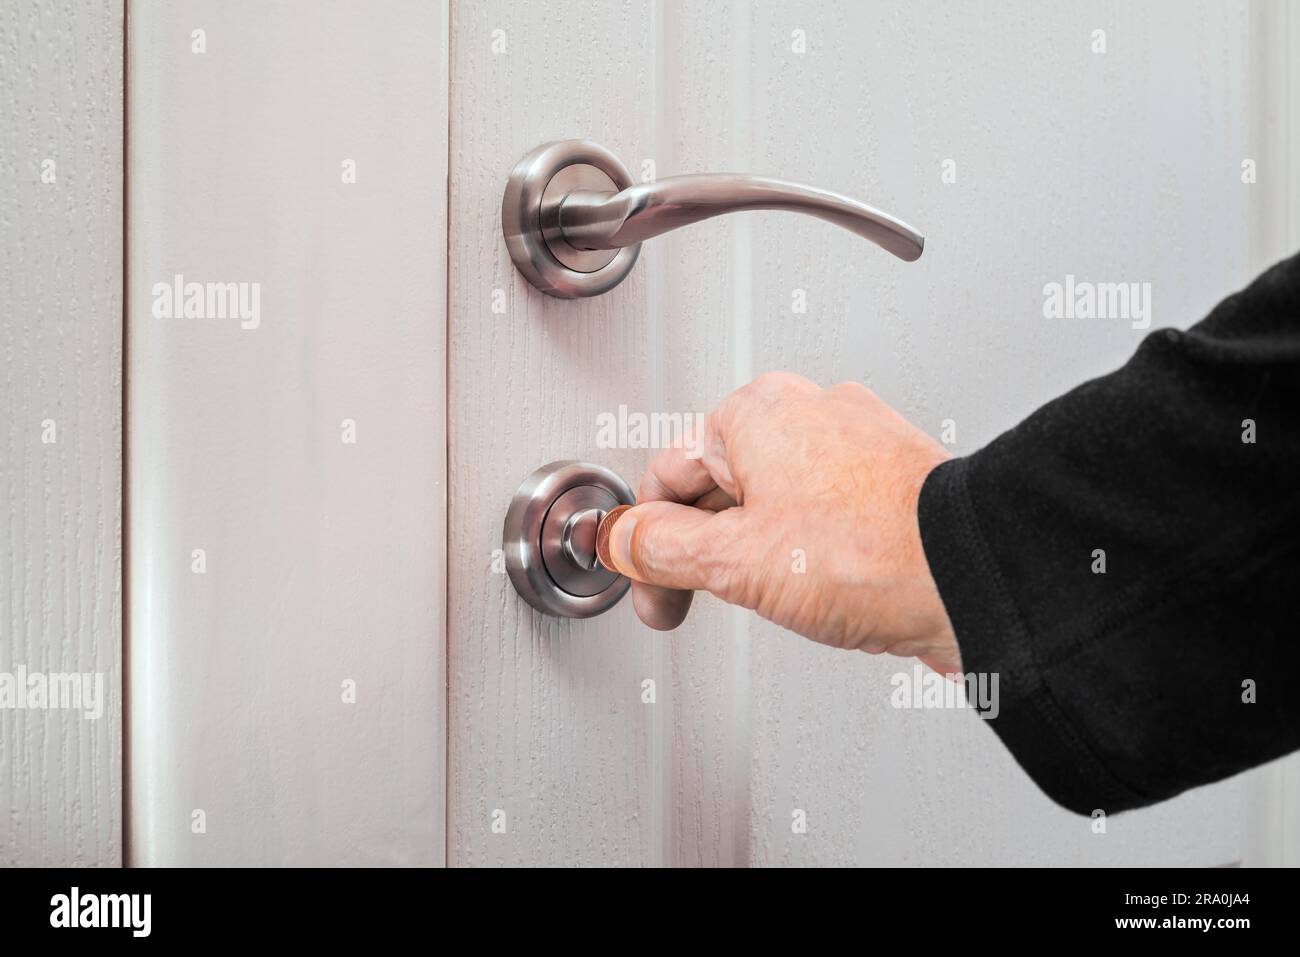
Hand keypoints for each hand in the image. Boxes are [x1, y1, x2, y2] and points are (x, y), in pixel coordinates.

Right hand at [606, 371, 961, 674]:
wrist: (979, 575)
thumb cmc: (876, 554)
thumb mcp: (736, 561)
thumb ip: (662, 547)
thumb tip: (623, 539)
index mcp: (757, 412)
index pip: (669, 474)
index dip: (646, 542)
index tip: (649, 586)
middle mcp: (808, 412)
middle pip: (719, 483)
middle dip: (701, 548)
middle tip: (694, 599)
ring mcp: (856, 442)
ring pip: (772, 499)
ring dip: (752, 550)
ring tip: (766, 595)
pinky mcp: (891, 479)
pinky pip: (821, 510)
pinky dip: (803, 547)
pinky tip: (815, 584)